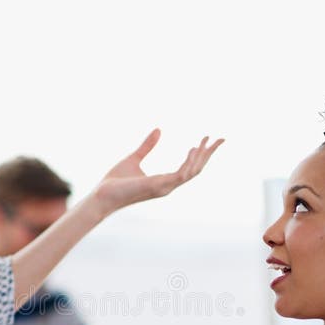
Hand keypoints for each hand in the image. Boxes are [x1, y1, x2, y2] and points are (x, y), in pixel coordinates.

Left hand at [94, 130, 223, 214]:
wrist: (102, 195)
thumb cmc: (115, 182)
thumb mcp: (134, 158)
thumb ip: (147, 146)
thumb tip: (159, 129)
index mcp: (164, 181)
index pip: (189, 168)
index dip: (201, 154)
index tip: (208, 138)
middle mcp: (168, 186)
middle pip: (197, 170)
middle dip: (209, 154)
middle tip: (222, 138)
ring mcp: (164, 187)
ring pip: (192, 172)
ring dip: (202, 156)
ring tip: (207, 139)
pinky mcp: (158, 185)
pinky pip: (180, 174)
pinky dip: (189, 162)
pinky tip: (193, 148)